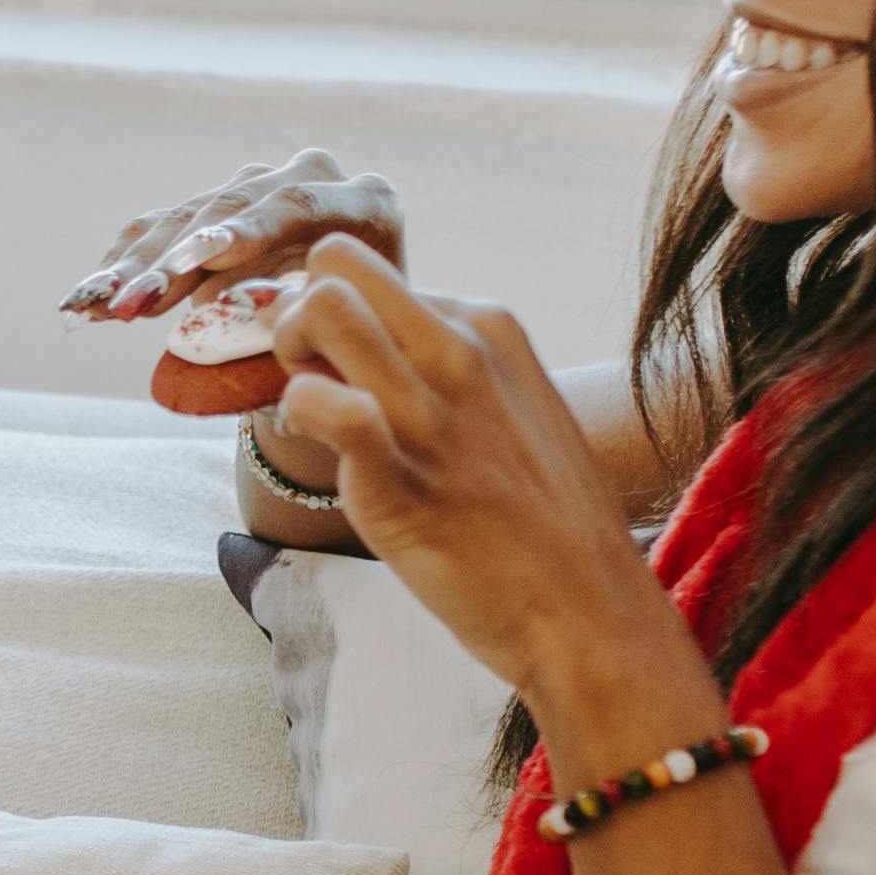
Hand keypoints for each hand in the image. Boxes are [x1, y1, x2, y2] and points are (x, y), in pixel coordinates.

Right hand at [64, 150, 403, 323]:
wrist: (354, 338)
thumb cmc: (365, 350)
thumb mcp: (345, 342)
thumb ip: (299, 328)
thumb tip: (244, 313)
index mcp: (367, 204)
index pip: (299, 207)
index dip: (247, 232)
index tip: (203, 256)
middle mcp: (312, 178)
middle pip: (232, 209)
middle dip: (175, 260)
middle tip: (133, 301)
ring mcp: (259, 187)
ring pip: (186, 219)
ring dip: (136, 269)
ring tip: (92, 306)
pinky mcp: (215, 208)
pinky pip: (160, 231)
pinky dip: (125, 268)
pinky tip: (85, 301)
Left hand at [270, 243, 706, 745]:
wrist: (588, 610)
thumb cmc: (547, 522)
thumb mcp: (515, 410)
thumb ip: (452, 373)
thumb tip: (376, 356)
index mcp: (489, 328)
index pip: (374, 274)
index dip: (339, 317)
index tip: (342, 367)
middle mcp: (459, 353)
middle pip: (335, 264)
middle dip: (297, 308)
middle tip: (306, 370)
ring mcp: (429, 412)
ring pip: (320, 308)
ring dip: (287, 351)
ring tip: (309, 405)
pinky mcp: (398, 479)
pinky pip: (322, 404)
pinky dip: (299, 414)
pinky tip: (314, 445)